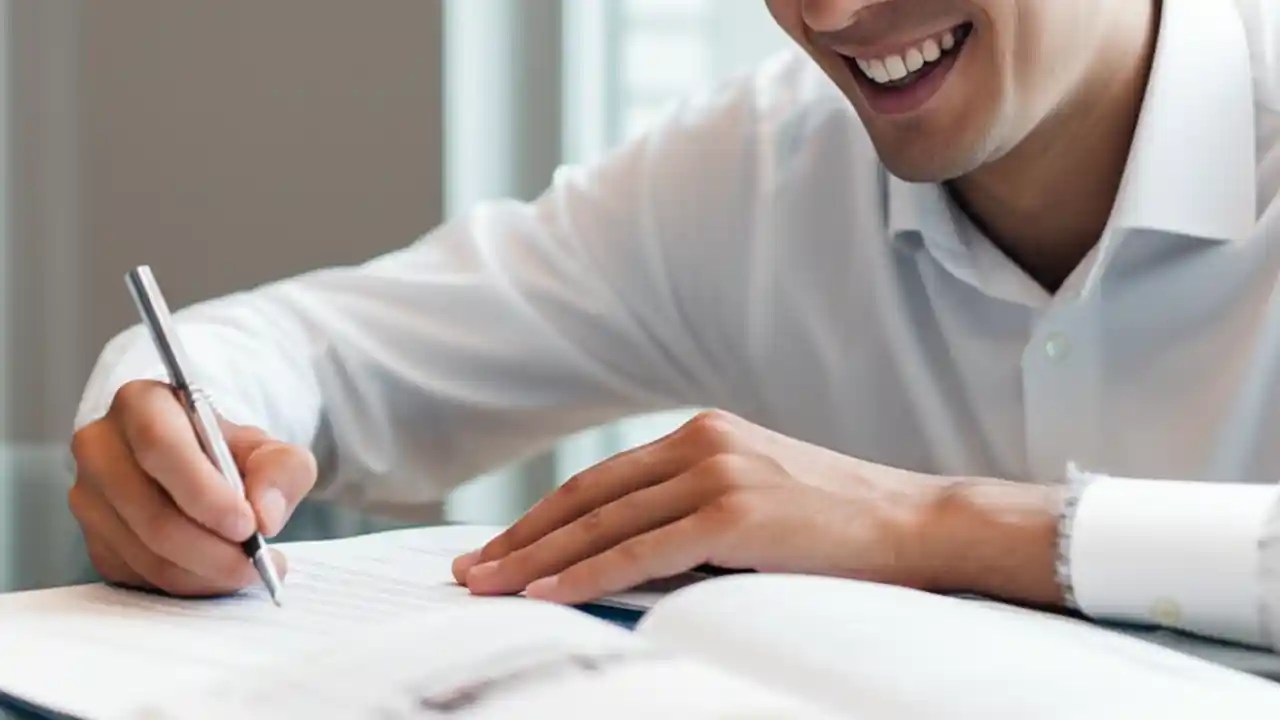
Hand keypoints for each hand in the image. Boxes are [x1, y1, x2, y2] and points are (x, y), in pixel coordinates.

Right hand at [69, 380, 316, 596]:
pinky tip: (218, 573)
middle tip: (257, 562)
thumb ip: (282, 470)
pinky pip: (141, 576)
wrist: (199, 470)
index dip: (204, 493)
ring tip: (250, 569)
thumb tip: (265, 516)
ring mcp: (90, 498)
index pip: (160, 446)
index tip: (247, 525)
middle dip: (213, 550)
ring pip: (147, 553)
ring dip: (206, 573)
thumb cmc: (230, 453)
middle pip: (152, 513)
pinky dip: (189, 584)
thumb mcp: (270, 448)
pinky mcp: (94, 541)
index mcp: (141, 404)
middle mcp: (102, 448)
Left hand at [451, 411, 961, 604]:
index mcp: (702, 435)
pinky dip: (587, 574)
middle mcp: (701, 444)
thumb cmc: (839, 524)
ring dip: (536, 559)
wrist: (919, 524)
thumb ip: (693, 510)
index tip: (500, 549)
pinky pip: (641, 550)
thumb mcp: (757, 499)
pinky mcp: (733, 513)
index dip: (542, 519)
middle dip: (521, 539)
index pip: (600, 482)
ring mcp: (716, 474)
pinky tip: (544, 594)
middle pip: (587, 498)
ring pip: (602, 523)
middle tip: (469, 572)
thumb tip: (630, 551)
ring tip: (485, 587)